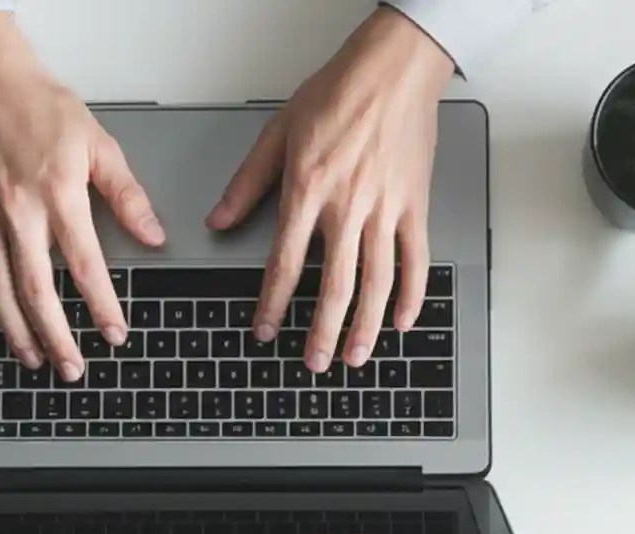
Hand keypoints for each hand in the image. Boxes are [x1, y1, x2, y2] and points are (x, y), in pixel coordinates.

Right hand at [0, 13, 163, 380]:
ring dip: (15, 329)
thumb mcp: (99, 144)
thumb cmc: (40, 106)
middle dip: (55, 336)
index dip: (101, 304)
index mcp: (57, 196)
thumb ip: (127, 195)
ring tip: (32, 357)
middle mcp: (17, 212)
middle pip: (35, 290)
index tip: (113, 333)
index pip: (84, 265)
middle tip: (72, 368)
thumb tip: (154, 234)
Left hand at [206, 8, 454, 371]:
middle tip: (315, 363)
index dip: (273, 304)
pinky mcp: (415, 206)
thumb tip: (218, 220)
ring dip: (365, 326)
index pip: (285, 264)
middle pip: (334, 286)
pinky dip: (411, 294)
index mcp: (307, 191)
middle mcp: (347, 207)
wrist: (391, 70)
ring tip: (356, 356)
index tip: (266, 331)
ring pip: (376, 282)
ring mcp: (385, 210)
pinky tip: (402, 320)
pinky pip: (416, 260)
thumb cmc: (337, 93)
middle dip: (323, 333)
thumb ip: (247, 183)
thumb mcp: (276, 133)